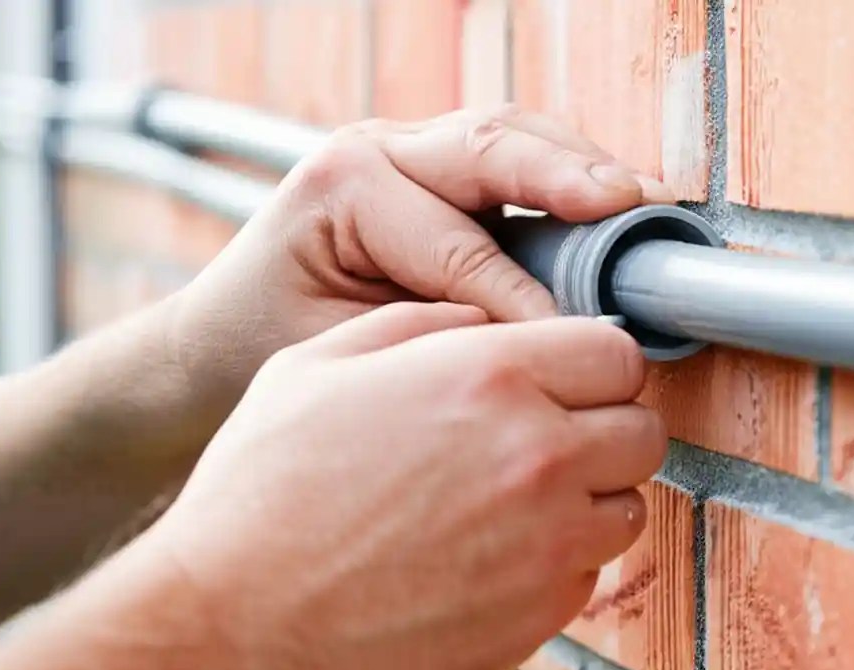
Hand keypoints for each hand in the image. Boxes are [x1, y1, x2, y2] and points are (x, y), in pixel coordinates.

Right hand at [103, 303, 667, 669]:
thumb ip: (416, 325)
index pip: (615, 350)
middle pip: (641, 427)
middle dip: (603, 428)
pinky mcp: (542, 613)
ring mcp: (549, 542)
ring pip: (628, 503)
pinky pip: (591, 570)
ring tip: (516, 502)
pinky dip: (560, 559)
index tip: (566, 381)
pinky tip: (492, 554)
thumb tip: (478, 320)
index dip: (590, 363)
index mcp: (489, 376)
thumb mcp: (317, 366)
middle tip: (550, 439)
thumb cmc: (262, 493)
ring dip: (589, 498)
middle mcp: (539, 454)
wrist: (235, 625)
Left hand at [167, 106, 674, 422]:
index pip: (463, 246)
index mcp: (343, 189)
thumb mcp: (345, 350)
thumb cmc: (268, 347)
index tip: (575, 342)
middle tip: (631, 206)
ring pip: (508, 134)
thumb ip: (436, 336)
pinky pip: (507, 152)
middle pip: (492, 146)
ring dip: (576, 163)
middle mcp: (373, 149)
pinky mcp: (427, 163)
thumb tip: (538, 342)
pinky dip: (561, 170)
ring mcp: (401, 146)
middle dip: (569, 176)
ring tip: (637, 196)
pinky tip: (605, 198)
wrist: (216, 342)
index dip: (526, 299)